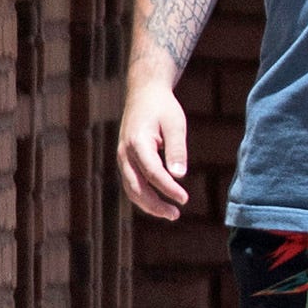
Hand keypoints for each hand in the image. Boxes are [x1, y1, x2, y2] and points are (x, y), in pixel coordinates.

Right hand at [116, 79, 190, 218]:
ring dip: (149, 204)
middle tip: (176, 214)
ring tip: (171, 213)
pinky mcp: (125, 160)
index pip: (152, 173)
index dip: (168, 189)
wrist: (144, 94)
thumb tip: (179, 175)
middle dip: (155, 204)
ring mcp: (122, 158)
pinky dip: (144, 196)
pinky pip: (131, 183)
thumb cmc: (162, 108)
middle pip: (136, 187)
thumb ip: (176, 149)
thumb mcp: (175, 124)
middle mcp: (125, 153)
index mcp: (137, 142)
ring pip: (131, 188)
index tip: (184, 199)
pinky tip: (161, 202)